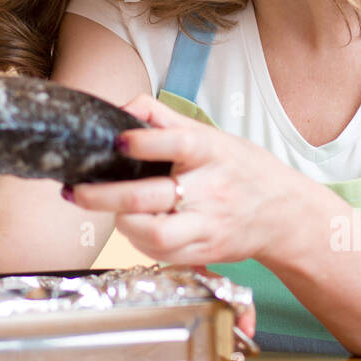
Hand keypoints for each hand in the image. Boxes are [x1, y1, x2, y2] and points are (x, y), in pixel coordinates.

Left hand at [68, 94, 304, 265]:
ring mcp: (209, 224)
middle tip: (76, 192)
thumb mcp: (211, 135)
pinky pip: (163, 253)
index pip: (177, 144)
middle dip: (106, 197)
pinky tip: (130, 227)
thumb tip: (123, 107)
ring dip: (122, 224)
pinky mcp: (206, 250)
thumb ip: (165, 120)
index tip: (118, 141)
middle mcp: (210, 189)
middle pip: (151, 197)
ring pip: (156, 233)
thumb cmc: (240, 168)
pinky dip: (139, 241)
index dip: (145, 144)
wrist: (284, 213)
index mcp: (211, 152)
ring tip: (108, 210)